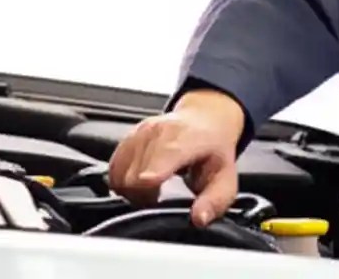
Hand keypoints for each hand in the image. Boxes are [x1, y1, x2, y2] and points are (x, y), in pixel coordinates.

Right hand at [107, 89, 245, 226]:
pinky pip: (113, 167)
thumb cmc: (214, 150)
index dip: (150, 178)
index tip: (150, 192)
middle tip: (160, 198)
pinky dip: (123, 180)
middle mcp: (159, 132)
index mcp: (186, 139)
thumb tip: (199, 218)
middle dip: (142, 196)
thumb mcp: (225, 178)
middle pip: (134, 175)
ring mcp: (140, 132)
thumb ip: (214, 201)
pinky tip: (141, 181)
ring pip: (119, 173)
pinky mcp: (128, 137)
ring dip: (131, 190)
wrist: (206, 120)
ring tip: (152, 189)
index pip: (161, 157)